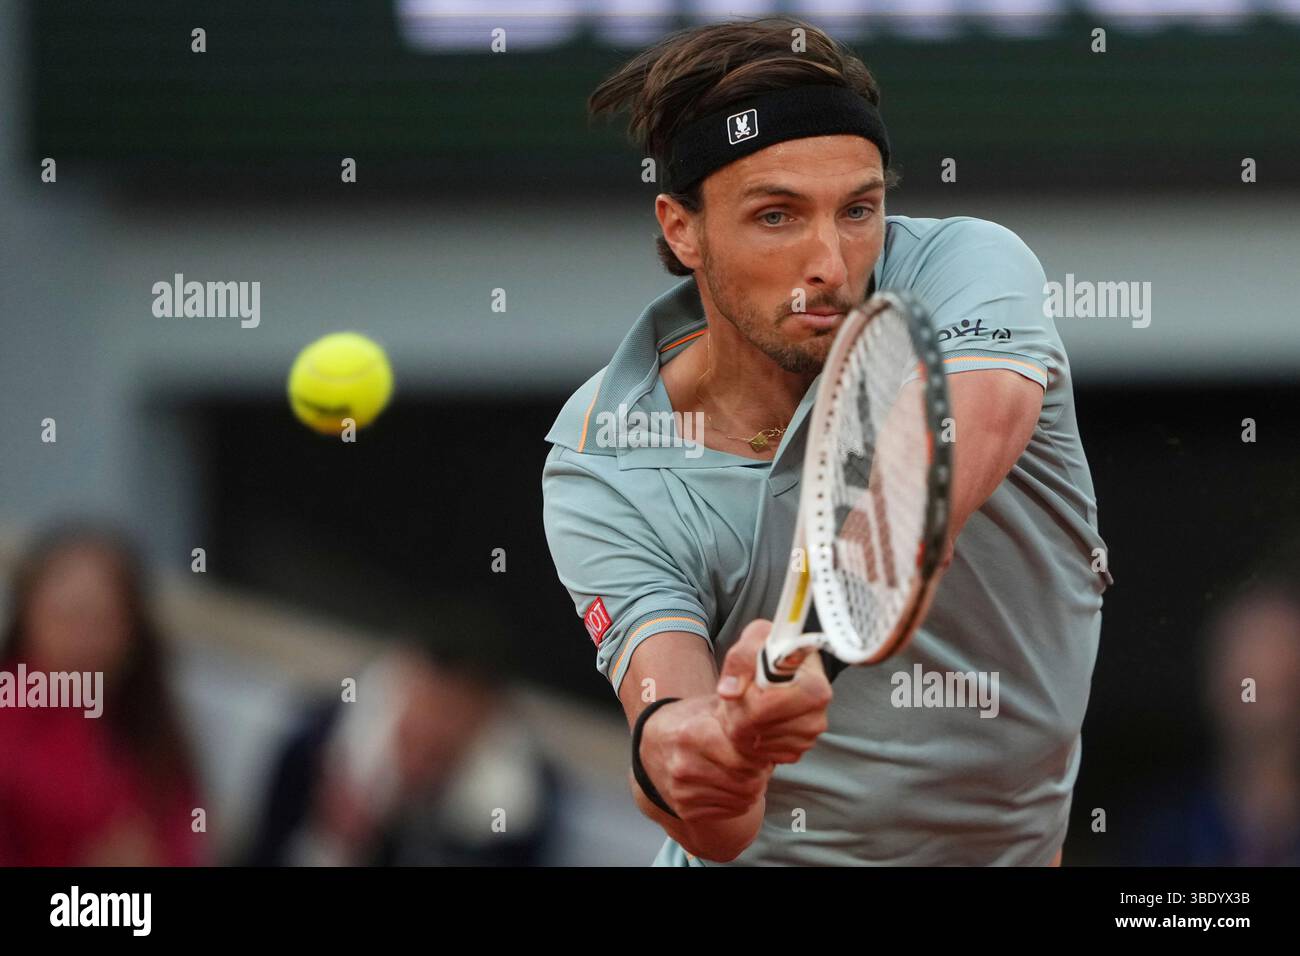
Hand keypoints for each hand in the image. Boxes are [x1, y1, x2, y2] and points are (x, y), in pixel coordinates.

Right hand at [638, 695, 773, 822]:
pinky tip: (731, 784)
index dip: (761, 755)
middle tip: (758, 763)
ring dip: (753, 788)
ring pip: (743, 800)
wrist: (652, 743)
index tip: (760, 749)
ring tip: (744, 772)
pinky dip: (739, 800)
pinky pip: (730, 812)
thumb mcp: (713, 707)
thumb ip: (741, 715)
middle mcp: (685, 766)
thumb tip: (774, 726)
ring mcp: (683, 791)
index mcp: (694, 734)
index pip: (747, 758)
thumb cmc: (690, 720)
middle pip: (748, 782)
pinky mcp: (684, 809)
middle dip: (761, 773)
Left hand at [715, 619, 832, 763]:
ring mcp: (810, 735)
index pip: (764, 707)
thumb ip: (741, 658)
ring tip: (750, 703)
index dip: (745, 698)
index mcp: (814, 687)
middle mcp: (818, 715)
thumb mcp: (756, 640)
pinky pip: (766, 754)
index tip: (745, 684)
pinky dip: (755, 740)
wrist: (785, 666)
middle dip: (739, 713)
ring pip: (760, 744)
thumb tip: (729, 692)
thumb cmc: (773, 651)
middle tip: (739, 695)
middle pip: (759, 727)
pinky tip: (759, 719)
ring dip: (745, 727)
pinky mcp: (800, 749)